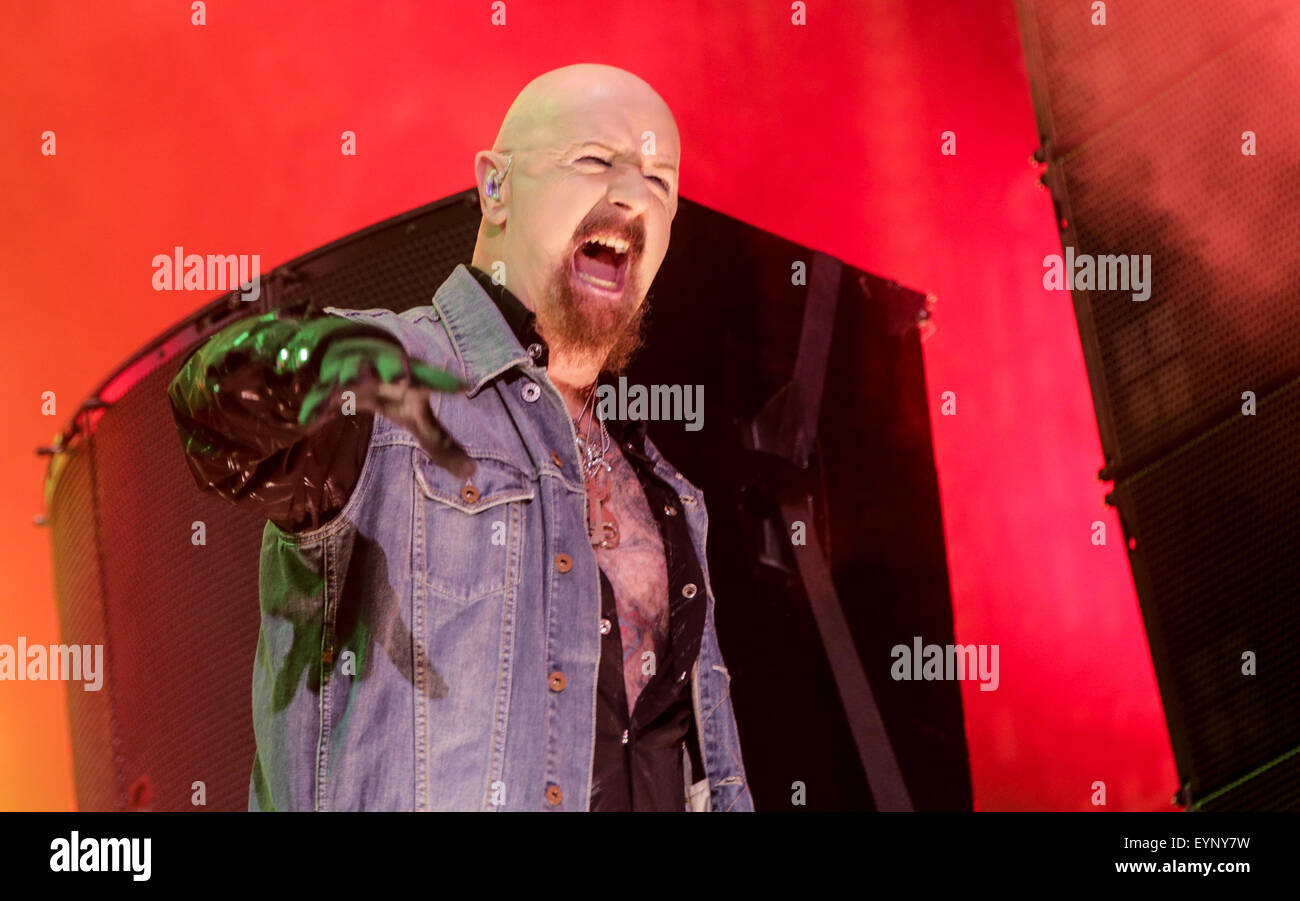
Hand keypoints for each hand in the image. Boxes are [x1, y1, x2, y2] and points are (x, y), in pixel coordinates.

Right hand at [298, 336, 474, 479]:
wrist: (349, 358)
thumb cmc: (392, 391)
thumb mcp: (415, 416)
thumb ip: (441, 442)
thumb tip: (471, 471)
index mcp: (410, 377)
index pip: (431, 378)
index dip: (445, 382)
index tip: (465, 387)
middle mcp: (382, 369)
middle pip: (388, 363)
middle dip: (392, 367)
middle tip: (399, 377)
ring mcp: (353, 373)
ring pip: (349, 371)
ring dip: (349, 376)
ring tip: (349, 383)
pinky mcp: (327, 386)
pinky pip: (319, 396)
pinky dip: (314, 406)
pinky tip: (308, 422)